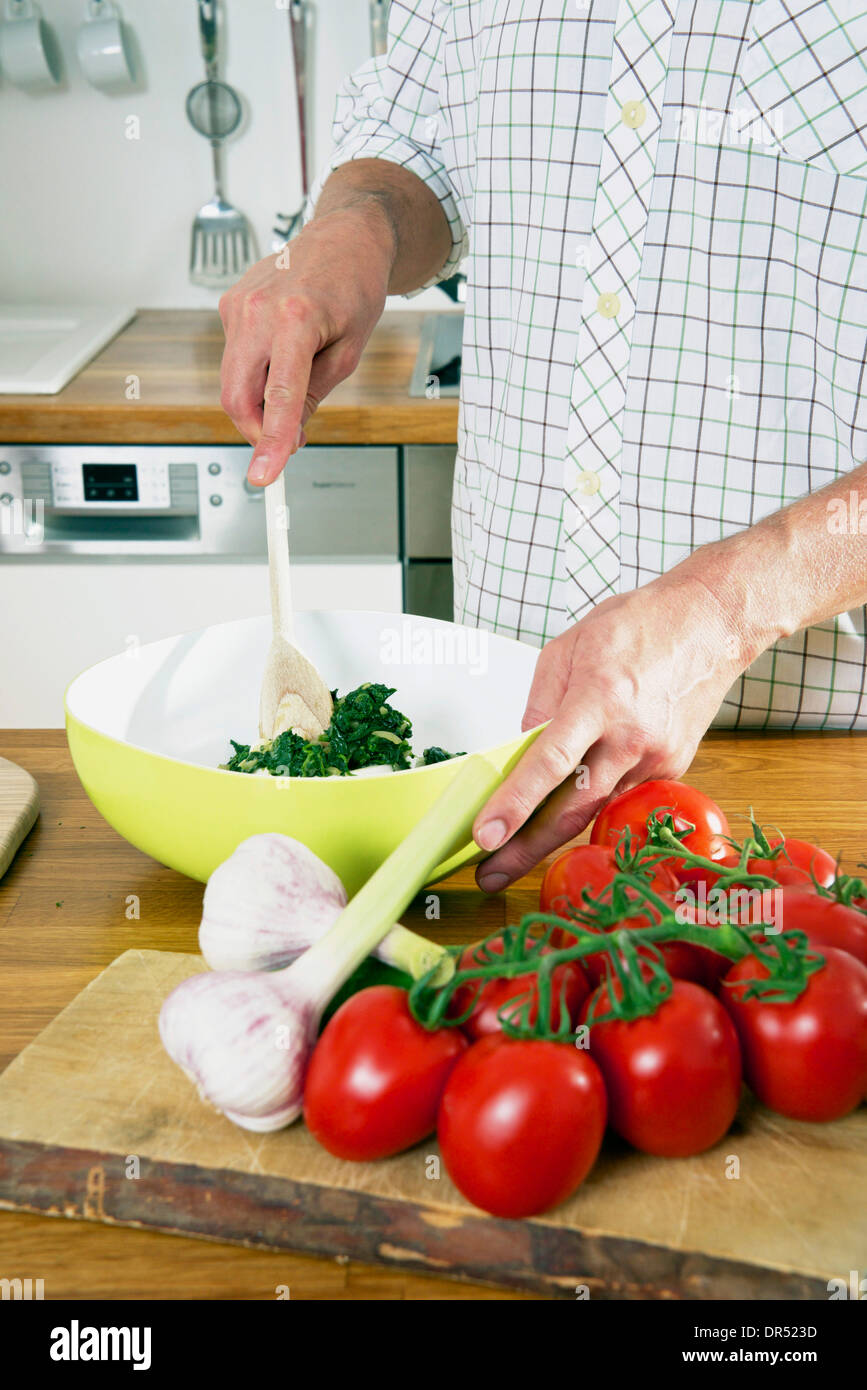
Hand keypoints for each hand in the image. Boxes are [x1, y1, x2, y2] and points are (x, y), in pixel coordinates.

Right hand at [218, 207, 394, 485]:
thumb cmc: (354, 287)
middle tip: (287, 439)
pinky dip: (255, 373)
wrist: (343, 239)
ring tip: (296, 382)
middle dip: (257, 429)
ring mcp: (238, 306)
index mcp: (297, 319)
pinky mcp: (229, 305)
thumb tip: (290, 436)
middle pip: (236, 395)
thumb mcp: (348, 351)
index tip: (264, 474)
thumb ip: (313, 396)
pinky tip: (281, 352)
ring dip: (258, 400)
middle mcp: (258, 309)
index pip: (278, 396)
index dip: (271, 442)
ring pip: (232, 380)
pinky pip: (235, 358)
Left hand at [472, 569, 747, 890]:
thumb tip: (518, 753)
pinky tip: (566, 807)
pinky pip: (618, 794)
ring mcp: (656, 759)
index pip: (551, 763)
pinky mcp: (671, 770)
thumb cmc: (640, 626)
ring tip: (511, 853)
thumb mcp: (567, 650)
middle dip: (526, 850)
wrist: (713, 623)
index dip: (515, 803)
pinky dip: (590, 803)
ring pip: (595, 809)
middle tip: (487, 875)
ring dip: (552, 835)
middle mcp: (631, 737)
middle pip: (573, 810)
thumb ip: (539, 706)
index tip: (485, 836)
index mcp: (600, 699)